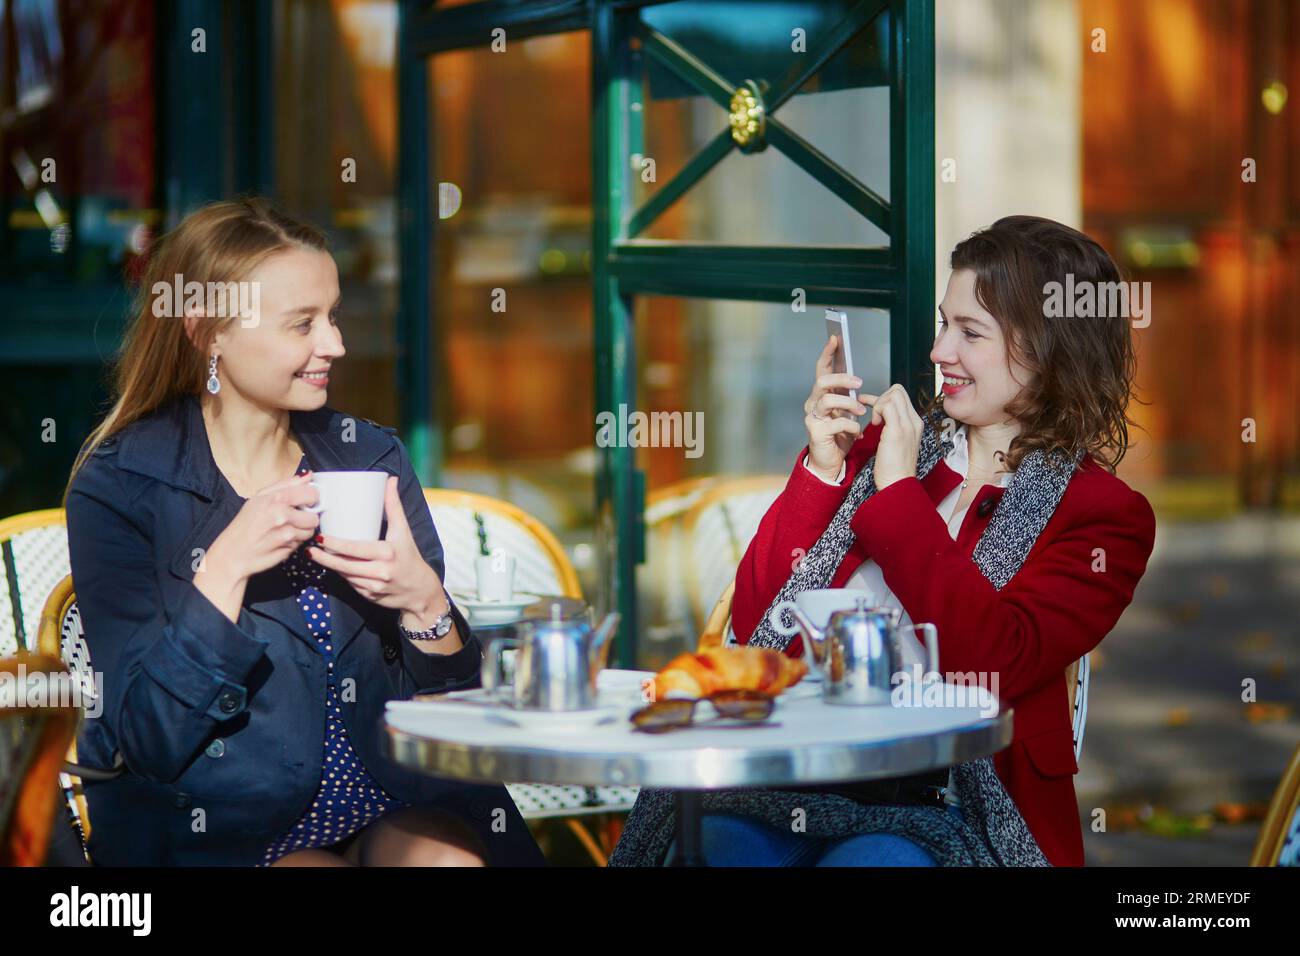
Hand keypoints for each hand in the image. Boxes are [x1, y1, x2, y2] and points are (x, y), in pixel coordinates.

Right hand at [206, 472, 320, 582]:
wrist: (232, 552)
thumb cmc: (244, 524)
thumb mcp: (259, 497)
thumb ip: (286, 485)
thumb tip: (308, 476)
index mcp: (276, 498)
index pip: (311, 494)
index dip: (311, 499)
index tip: (305, 503)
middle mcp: (282, 515)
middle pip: (314, 517)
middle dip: (307, 519)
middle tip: (293, 520)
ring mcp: (285, 534)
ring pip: (310, 532)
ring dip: (300, 533)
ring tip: (284, 531)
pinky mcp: (287, 549)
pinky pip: (301, 544)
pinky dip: (294, 544)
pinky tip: (280, 541)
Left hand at [306, 475, 442, 614]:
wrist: (420, 590)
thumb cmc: (410, 556)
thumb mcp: (403, 531)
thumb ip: (394, 505)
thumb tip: (390, 480)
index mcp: (387, 553)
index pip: (354, 549)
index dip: (335, 544)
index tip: (320, 538)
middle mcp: (380, 572)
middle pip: (344, 564)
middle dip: (324, 557)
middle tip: (310, 547)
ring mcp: (374, 587)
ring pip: (345, 575)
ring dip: (330, 566)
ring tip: (315, 555)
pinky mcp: (370, 597)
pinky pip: (350, 584)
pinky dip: (341, 575)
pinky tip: (333, 567)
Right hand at [804, 335, 867, 480]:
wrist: (831, 462)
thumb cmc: (840, 435)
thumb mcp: (847, 412)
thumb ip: (849, 397)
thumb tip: (857, 381)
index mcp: (822, 395)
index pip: (822, 370)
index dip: (828, 354)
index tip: (836, 338)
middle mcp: (813, 403)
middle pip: (822, 381)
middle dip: (842, 379)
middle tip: (859, 383)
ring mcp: (813, 417)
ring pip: (828, 400)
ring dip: (849, 404)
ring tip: (861, 412)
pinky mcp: (816, 432)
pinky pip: (837, 422)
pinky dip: (852, 426)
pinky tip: (857, 432)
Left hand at [860, 383, 921, 489]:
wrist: (897, 484)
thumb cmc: (893, 468)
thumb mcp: (894, 442)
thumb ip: (891, 425)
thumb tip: (881, 413)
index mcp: (915, 424)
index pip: (902, 396)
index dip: (885, 398)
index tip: (873, 409)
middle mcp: (914, 421)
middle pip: (898, 390)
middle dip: (881, 397)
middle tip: (874, 415)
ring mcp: (908, 425)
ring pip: (893, 394)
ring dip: (878, 403)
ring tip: (874, 421)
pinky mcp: (897, 430)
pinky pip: (885, 405)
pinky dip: (875, 409)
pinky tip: (874, 424)